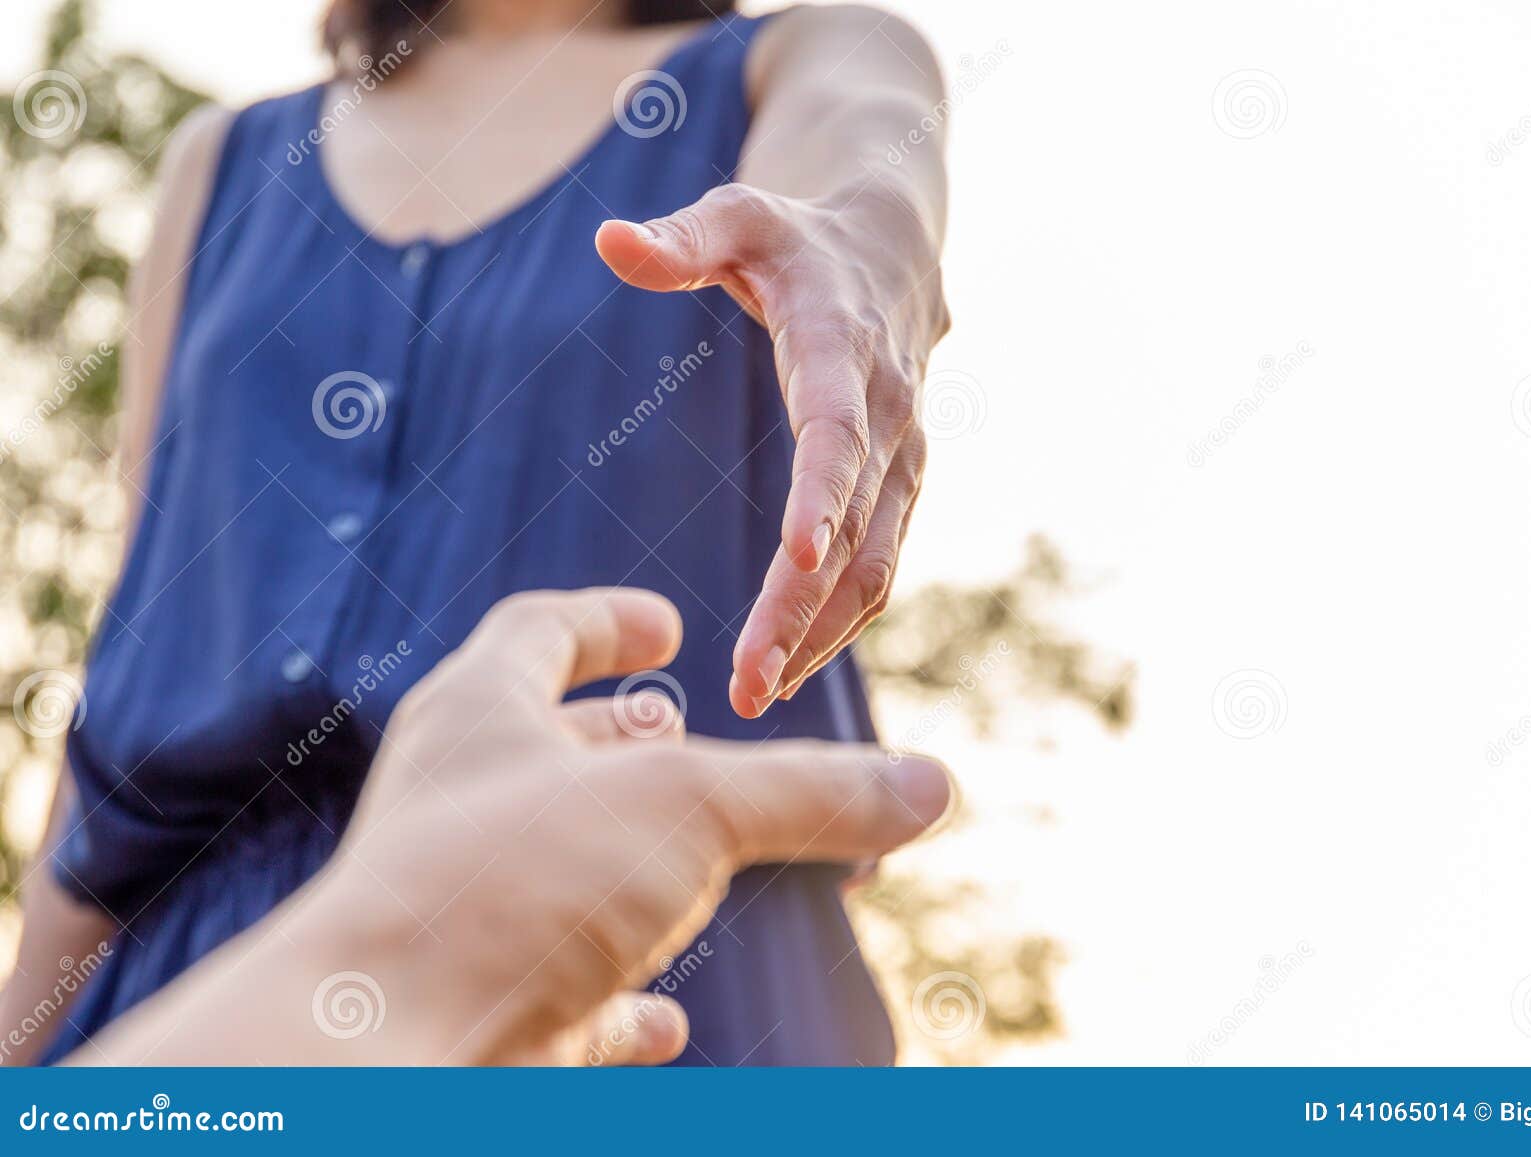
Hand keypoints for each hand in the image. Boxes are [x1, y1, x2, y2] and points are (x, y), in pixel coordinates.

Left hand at [311, 588, 954, 1063]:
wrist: (381, 1063)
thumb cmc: (508, 892)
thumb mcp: (685, 810)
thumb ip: (809, 793)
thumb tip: (931, 786)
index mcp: (481, 719)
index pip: (540, 632)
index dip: (607, 620)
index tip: (665, 624)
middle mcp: (465, 810)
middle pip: (550, 753)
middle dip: (630, 742)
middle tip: (697, 735)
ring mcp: (474, 918)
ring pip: (559, 875)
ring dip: (636, 866)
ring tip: (709, 862)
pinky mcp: (490, 1017)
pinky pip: (564, 1003)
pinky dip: (625, 1007)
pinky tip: (669, 1025)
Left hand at [596, 179, 949, 716]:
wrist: (893, 252)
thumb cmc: (796, 237)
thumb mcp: (738, 215)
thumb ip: (679, 238)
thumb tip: (608, 240)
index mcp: (843, 349)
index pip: (836, 429)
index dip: (821, 490)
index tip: (797, 553)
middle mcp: (887, 413)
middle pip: (849, 526)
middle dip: (800, 609)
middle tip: (746, 685)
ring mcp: (902, 457)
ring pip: (873, 565)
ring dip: (821, 636)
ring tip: (757, 696)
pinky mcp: (900, 488)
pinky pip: (878, 568)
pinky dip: (839, 622)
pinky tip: (790, 666)